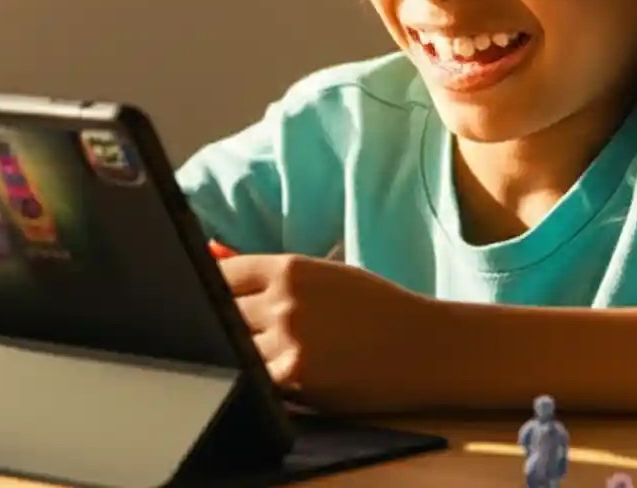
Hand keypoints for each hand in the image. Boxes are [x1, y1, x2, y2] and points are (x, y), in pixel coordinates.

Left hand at [218, 253, 441, 412]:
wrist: (423, 346)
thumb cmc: (376, 307)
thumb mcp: (325, 276)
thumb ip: (270, 276)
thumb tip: (214, 258)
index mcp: (289, 269)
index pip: (221, 273)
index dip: (214, 287)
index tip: (213, 295)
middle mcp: (282, 302)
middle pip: (220, 310)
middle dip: (224, 319)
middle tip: (238, 327)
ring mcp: (285, 343)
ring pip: (233, 346)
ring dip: (241, 349)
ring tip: (269, 348)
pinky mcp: (294, 379)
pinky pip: (254, 376)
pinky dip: (257, 375)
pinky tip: (277, 371)